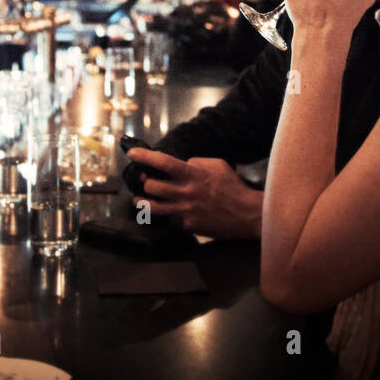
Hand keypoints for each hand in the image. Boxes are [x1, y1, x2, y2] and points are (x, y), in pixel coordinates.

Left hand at [127, 148, 261, 239]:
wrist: (247, 215)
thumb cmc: (234, 188)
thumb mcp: (218, 165)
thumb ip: (197, 162)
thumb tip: (183, 163)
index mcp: (193, 175)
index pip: (162, 162)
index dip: (144, 156)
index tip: (132, 153)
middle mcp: (185, 192)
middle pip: (151, 186)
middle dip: (144, 182)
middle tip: (142, 180)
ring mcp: (184, 211)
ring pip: (152, 207)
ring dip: (142, 202)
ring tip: (139, 200)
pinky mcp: (187, 226)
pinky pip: (168, 219)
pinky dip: (165, 215)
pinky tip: (168, 212)